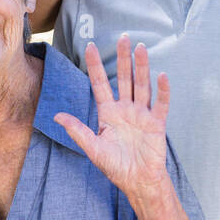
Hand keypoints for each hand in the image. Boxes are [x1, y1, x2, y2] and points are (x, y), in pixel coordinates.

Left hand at [54, 35, 170, 199]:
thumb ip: (77, 130)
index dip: (95, 66)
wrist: (137, 181)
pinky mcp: (157, 123)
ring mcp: (142, 115)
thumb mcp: (93, 148)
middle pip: (124, 78)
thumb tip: (56, 116)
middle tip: (122, 38)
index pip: (100, 84)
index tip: (90, 46)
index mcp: (108, 113)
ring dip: (141, 67)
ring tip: (140, 48)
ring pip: (142, 85)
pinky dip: (162, 90)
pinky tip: (161, 75)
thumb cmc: (115, 166)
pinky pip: (160, 104)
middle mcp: (125, 109)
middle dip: (122, 59)